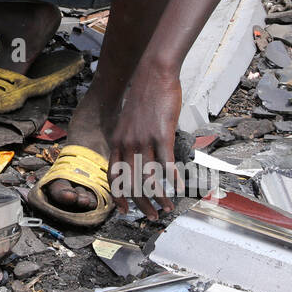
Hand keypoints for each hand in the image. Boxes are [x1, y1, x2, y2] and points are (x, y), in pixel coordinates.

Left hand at [108, 64, 183, 220]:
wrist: (153, 75)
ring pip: (149, 177)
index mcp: (117, 141)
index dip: (118, 196)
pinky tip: (179, 188)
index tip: (125, 210)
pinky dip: (173, 178)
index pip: (113, 176)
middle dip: (141, 204)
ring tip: (168, 208)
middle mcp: (127, 143)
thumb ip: (131, 141)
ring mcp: (144, 139)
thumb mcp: (129, 122)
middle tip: (152, 216)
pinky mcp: (161, 134)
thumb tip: (139, 157)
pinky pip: (167, 163)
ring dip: (159, 197)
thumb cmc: (144, 98)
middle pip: (131, 182)